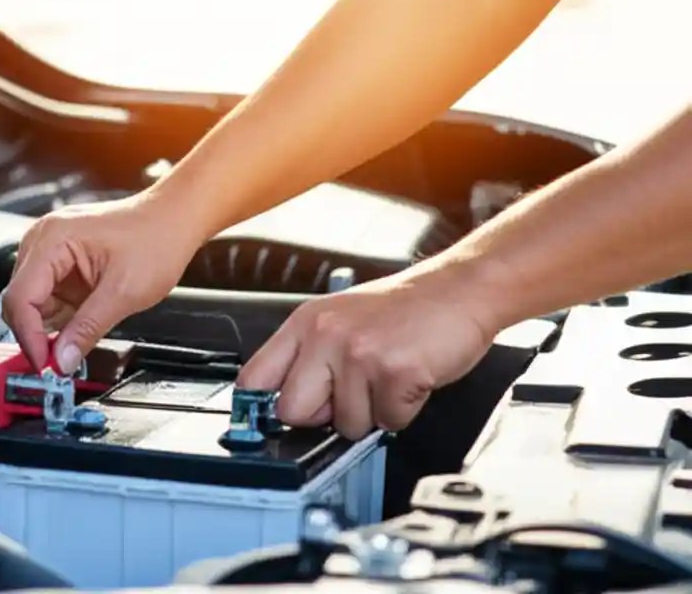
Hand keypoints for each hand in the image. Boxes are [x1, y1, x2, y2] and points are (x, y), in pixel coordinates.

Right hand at [3, 193, 201, 372]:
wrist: (174, 219)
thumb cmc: (157, 239)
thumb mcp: (124, 292)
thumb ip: (87, 329)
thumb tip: (61, 360)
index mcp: (53, 239)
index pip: (20, 297)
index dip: (28, 337)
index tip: (44, 364)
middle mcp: (43, 239)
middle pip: (19, 300)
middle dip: (37, 333)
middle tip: (60, 360)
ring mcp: (49, 248)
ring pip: (32, 302)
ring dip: (52, 323)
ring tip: (85, 327)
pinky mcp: (59, 260)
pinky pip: (48, 296)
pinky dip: (62, 314)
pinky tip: (85, 314)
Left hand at [236, 264, 501, 438]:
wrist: (461, 289)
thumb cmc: (406, 309)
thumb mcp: (341, 319)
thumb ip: (310, 357)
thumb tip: (286, 408)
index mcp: (306, 323)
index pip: (255, 378)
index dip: (257, 411)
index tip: (262, 427)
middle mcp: (325, 335)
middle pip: (293, 412)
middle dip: (323, 417)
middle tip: (352, 395)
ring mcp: (358, 354)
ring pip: (346, 424)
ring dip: (373, 413)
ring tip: (388, 377)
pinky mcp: (394, 372)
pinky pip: (389, 422)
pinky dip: (403, 411)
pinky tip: (410, 380)